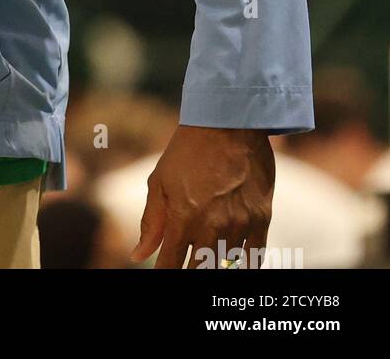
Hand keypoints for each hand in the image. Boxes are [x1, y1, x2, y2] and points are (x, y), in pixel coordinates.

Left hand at [130, 125, 273, 268]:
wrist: (227, 124)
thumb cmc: (187, 151)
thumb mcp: (160, 182)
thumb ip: (152, 222)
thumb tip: (137, 255)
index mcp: (183, 218)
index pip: (171, 264)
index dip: (165, 274)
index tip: (162, 274)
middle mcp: (212, 226)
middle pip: (199, 270)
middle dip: (190, 270)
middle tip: (185, 263)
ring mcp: (239, 225)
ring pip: (225, 265)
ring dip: (214, 264)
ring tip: (206, 255)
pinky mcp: (261, 220)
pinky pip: (254, 258)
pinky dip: (242, 264)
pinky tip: (232, 261)